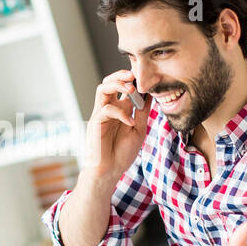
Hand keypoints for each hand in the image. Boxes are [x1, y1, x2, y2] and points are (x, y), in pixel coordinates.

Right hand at [82, 69, 148, 183]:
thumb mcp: (139, 129)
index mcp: (119, 109)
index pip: (122, 86)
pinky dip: (120, 113)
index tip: (146, 77)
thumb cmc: (122, 152)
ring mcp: (101, 114)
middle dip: (121, 75)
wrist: (110, 170)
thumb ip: (143, 113)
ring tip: (131, 88)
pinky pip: (106, 109)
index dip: (131, 79)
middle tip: (134, 75)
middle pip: (109, 82)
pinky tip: (130, 122)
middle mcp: (109, 109)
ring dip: (116, 84)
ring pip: (103, 89)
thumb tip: (151, 95)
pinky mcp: (96, 122)